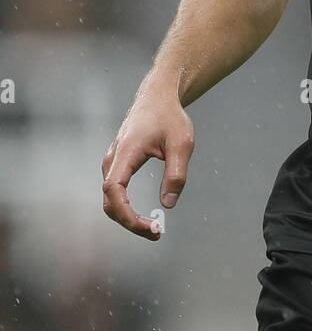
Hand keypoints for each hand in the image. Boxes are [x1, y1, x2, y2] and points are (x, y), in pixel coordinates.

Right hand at [101, 87, 194, 239]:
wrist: (157, 97)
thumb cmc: (170, 117)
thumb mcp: (182, 144)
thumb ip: (176, 174)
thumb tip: (167, 204)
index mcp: (126, 152)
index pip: (114, 190)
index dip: (127, 213)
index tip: (149, 226)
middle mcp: (113, 159)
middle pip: (109, 201)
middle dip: (129, 222)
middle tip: (157, 233)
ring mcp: (113, 162)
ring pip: (111, 199)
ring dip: (128, 218)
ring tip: (154, 228)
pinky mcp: (117, 165)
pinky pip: (116, 193)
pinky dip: (127, 208)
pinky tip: (146, 216)